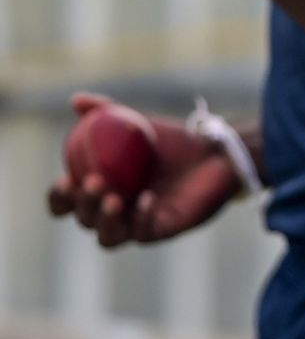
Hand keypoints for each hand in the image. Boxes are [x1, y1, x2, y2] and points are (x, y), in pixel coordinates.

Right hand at [47, 94, 241, 246]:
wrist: (211, 153)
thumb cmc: (170, 140)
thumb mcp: (136, 121)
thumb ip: (106, 110)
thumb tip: (76, 101)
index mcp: (100, 190)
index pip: (67, 201)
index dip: (59, 197)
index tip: (64, 179)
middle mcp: (113, 212)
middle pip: (84, 219)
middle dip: (83, 205)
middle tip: (94, 183)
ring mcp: (134, 225)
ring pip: (107, 237)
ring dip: (105, 221)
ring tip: (113, 198)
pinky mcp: (159, 231)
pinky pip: (144, 232)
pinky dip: (141, 217)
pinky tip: (147, 198)